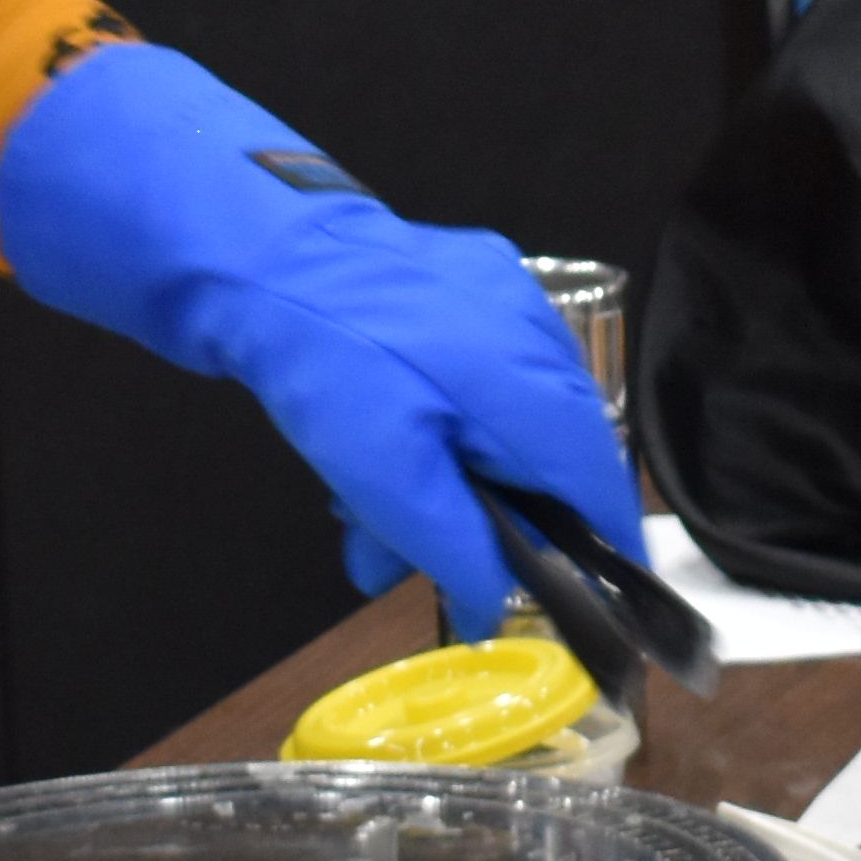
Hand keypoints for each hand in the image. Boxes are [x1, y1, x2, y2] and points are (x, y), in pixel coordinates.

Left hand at [0, 44, 643, 639]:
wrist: (258, 254)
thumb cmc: (328, 363)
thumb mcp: (387, 476)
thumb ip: (455, 548)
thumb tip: (493, 606)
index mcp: (536, 382)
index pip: (602, 484)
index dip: (601, 550)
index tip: (587, 602)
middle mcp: (537, 336)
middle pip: (548, 458)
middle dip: (485, 524)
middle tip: (409, 564)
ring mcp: (502, 302)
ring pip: (502, 422)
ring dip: (444, 483)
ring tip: (362, 524)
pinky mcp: (463, 286)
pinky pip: (473, 379)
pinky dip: (436, 429)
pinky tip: (371, 455)